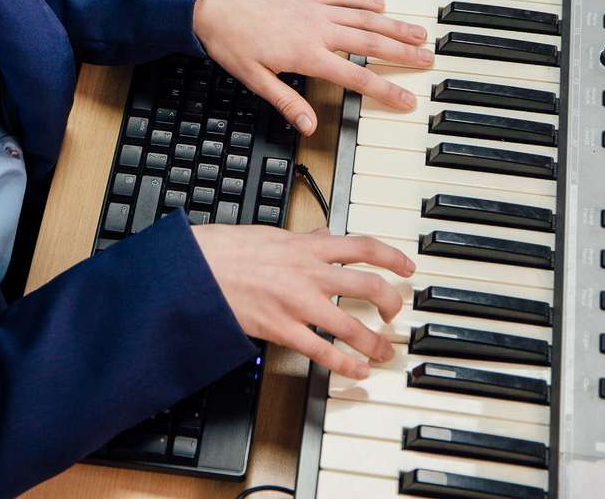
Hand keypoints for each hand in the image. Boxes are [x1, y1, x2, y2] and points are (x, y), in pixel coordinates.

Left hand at [192, 0, 432, 133]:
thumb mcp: (254, 79)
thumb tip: (310, 126)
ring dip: (394, 26)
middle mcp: (318, 29)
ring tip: (419, 33)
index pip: (356, 76)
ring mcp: (315, 9)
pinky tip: (381, 5)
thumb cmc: (230, 38)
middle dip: (402, 53)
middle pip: (371, 42)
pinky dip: (365, 0)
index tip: (408, 100)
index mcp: (307, 54)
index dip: (385, 90)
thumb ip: (287, 102)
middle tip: (429, 60)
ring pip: (365, 17)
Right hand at [192, 224, 411, 378]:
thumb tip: (325, 233)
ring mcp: (298, 303)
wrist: (196, 270)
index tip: (407, 268)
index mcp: (307, 246)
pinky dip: (345, 365)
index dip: (392, 256)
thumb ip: (305, 237)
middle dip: (392, 303)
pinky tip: (357, 372)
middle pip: (368, 286)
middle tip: (397, 314)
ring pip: (351, 325)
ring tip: (385, 352)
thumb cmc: (228, 249)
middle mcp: (309, 273)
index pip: (363, 246)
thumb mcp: (272, 234)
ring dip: (375, 342)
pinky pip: (322, 352)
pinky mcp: (282, 330)